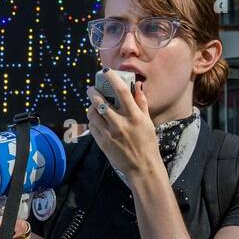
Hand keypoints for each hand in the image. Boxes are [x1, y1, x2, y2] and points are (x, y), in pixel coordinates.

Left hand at [86, 68, 159, 183]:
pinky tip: (96, 119)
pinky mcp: (102, 143)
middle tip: (91, 89)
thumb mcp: (148, 122)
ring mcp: (110, 134)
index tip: (106, 71)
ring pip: (93, 114)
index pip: (122, 92)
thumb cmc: (147, 143)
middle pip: (101, 102)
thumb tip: (137, 85)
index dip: (112, 79)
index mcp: (134, 117)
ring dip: (91, 107)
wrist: (141, 167)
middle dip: (93, 92)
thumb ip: (141, 103)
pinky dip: (92, 120)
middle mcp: (121, 124)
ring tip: (93, 105)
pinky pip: (92, 127)